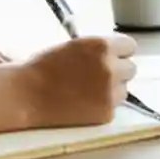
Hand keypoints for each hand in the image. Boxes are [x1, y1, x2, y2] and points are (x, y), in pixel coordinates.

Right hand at [20, 33, 137, 126]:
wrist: (28, 94)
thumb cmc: (44, 67)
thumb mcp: (73, 46)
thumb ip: (97, 49)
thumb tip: (114, 53)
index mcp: (101, 46)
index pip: (129, 46)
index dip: (120, 52)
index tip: (113, 56)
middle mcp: (110, 67)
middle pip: (131, 68)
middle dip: (118, 71)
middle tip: (100, 75)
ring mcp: (110, 92)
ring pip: (124, 89)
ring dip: (112, 89)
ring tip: (88, 90)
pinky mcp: (106, 113)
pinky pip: (113, 106)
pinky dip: (102, 105)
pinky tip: (83, 102)